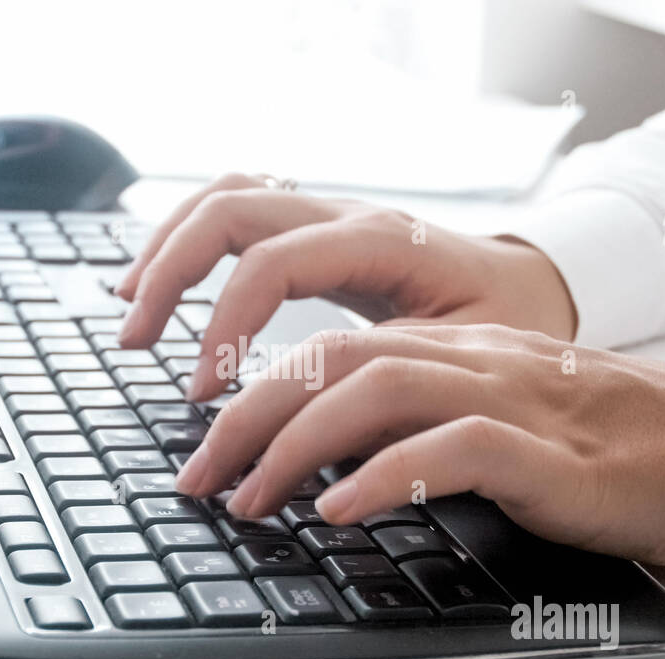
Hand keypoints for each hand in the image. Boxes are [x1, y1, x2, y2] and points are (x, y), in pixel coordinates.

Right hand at [114, 172, 576, 399]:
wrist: (534, 281)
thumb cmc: (510, 324)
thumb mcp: (468, 362)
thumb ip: (398, 395)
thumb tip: (323, 456)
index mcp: (383, 241)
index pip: (272, 264)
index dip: (225, 327)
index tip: (205, 396)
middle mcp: (346, 213)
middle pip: (229, 208)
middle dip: (170, 273)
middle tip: (135, 341)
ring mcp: (327, 213)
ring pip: (223, 195)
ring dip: (167, 246)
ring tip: (130, 305)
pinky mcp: (314, 230)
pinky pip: (238, 212)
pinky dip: (189, 241)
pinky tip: (166, 285)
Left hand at [174, 324, 664, 571]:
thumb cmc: (601, 445)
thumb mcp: (497, 417)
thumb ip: (420, 424)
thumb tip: (328, 466)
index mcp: (454, 349)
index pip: (330, 348)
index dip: (254, 391)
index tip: (205, 445)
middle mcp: (470, 360)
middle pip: (332, 360)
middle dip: (248, 417)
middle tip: (196, 478)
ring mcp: (508, 398)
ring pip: (376, 391)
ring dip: (294, 445)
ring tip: (246, 498)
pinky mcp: (546, 452)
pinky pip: (451, 449)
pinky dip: (384, 476)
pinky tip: (338, 509)